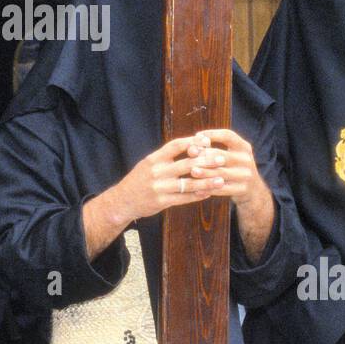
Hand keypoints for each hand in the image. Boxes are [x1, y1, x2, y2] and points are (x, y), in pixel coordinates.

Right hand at [82, 135, 221, 258]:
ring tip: (221, 180)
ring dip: (207, 181)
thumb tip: (190, 146)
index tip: (208, 141)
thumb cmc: (138, 180)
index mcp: (154, 159)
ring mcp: (159, 188)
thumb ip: (166, 156)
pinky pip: (184, 198)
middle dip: (206, 161)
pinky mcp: (162, 202)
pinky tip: (208, 193)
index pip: (176, 145)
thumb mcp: (148, 164)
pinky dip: (198, 196)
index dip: (193, 142)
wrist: (122, 201)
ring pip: (189, 183)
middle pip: (186, 163)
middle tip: (222, 159)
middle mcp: (157, 172)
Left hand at [188, 129, 270, 210]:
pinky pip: (222, 189)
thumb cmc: (234, 169)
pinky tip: (197, 189)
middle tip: (190, 156)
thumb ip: (213, 150)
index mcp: (244, 147)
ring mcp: (246, 175)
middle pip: (221, 154)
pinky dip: (208, 188)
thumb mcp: (230, 156)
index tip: (196, 135)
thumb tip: (191, 149)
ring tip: (192, 172)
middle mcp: (246, 159)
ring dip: (204, 172)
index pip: (227, 135)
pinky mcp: (242, 189)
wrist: (254, 191)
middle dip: (203, 155)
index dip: (211, 134)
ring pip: (220, 172)